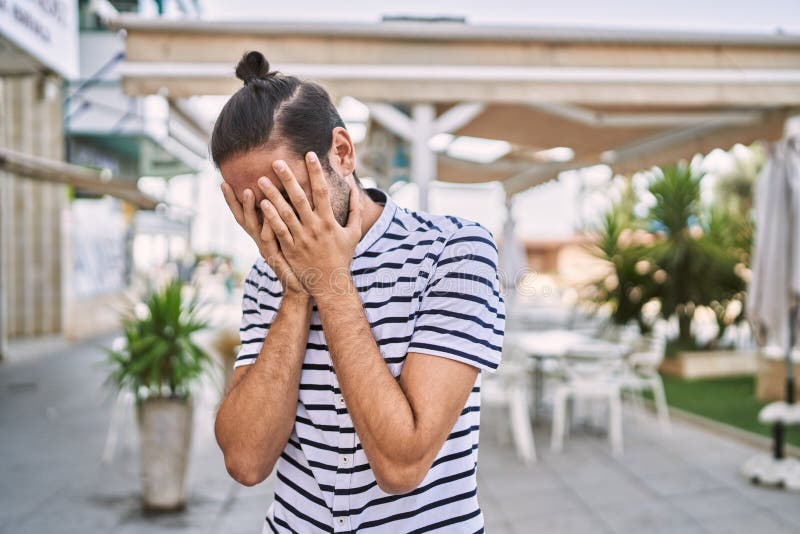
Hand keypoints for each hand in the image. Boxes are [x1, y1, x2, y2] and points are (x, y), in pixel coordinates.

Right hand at [220, 181, 306, 295]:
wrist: (300, 286)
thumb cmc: (296, 260)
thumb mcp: (287, 235)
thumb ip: (284, 218)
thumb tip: (283, 196)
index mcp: (260, 235)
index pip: (242, 215)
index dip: (231, 200)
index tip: (223, 182)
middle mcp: (259, 241)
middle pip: (242, 219)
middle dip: (233, 201)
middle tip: (225, 184)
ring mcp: (266, 249)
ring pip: (254, 226)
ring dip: (250, 209)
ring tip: (248, 191)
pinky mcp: (276, 256)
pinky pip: (271, 237)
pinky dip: (269, 225)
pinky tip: (270, 212)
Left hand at [257, 151, 361, 297]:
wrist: (330, 283)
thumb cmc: (342, 256)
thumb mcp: (353, 233)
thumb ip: (354, 210)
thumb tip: (353, 189)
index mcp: (329, 221)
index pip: (322, 191)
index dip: (316, 172)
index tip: (309, 155)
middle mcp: (314, 227)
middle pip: (299, 198)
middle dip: (288, 179)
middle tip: (276, 162)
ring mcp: (301, 238)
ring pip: (285, 212)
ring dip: (273, 195)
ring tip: (262, 180)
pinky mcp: (291, 248)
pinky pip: (278, 230)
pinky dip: (270, 217)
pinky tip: (261, 204)